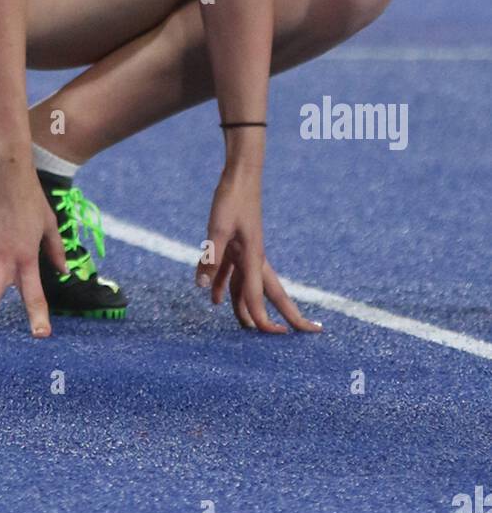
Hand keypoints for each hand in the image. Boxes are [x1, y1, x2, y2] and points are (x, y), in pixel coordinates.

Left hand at [196, 166, 321, 333]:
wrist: (240, 176)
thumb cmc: (231, 200)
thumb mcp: (217, 229)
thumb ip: (210, 258)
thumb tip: (203, 288)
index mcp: (253, 259)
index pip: (257, 298)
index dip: (264, 320)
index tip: (277, 336)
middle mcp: (254, 259)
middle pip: (271, 294)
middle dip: (288, 315)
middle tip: (309, 331)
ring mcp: (247, 252)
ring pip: (249, 287)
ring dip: (246, 306)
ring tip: (245, 328)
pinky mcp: (237, 245)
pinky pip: (233, 273)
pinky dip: (225, 286)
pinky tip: (214, 298)